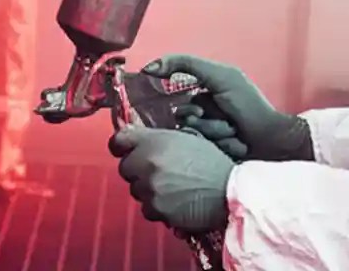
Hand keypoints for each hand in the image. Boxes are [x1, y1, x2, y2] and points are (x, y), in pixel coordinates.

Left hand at [108, 126, 233, 233]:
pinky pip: (148, 209)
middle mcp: (147, 163)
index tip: (124, 150)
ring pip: (137, 190)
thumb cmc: (212, 163)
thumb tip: (141, 143)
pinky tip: (176, 202)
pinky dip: (158, 207)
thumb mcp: (187, 138)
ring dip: (149, 190)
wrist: (229, 190)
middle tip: (159, 172)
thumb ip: (159, 139)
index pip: (119, 140)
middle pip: (126, 168)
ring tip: (173, 189)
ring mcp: (150, 188)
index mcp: (154, 141)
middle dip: (138, 171)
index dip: (121, 146)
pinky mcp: (156, 209)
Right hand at [143, 55, 313, 161]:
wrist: (270, 140)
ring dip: (212, 133)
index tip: (198, 111)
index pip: (171, 101)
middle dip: (202, 121)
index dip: (184, 108)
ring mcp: (203, 137)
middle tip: (223, 120)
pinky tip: (232, 145)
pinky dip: (216, 146)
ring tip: (232, 132)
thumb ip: (185, 64)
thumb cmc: (248, 104)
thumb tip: (149, 67)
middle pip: (180, 120)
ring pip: (189, 137)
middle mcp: (198, 115)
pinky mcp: (207, 155)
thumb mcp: (219, 75)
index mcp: (199, 95)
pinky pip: (197, 151)